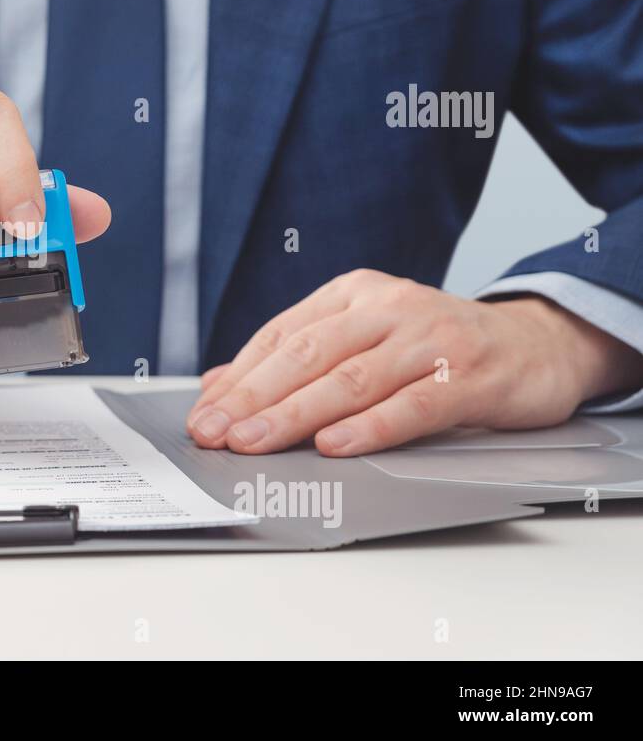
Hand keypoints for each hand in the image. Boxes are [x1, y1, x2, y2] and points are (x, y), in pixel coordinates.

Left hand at [186, 269, 642, 456]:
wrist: (536, 343)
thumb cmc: (436, 347)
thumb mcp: (363, 339)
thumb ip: (296, 358)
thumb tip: (217, 385)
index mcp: (353, 294)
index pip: (281, 335)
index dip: (238, 378)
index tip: (204, 414)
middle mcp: (387, 308)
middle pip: (306, 355)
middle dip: (253, 397)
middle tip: (215, 432)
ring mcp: (429, 339)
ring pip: (349, 380)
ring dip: (295, 415)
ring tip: (255, 441)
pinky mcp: (468, 375)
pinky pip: (410, 404)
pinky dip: (369, 428)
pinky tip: (333, 446)